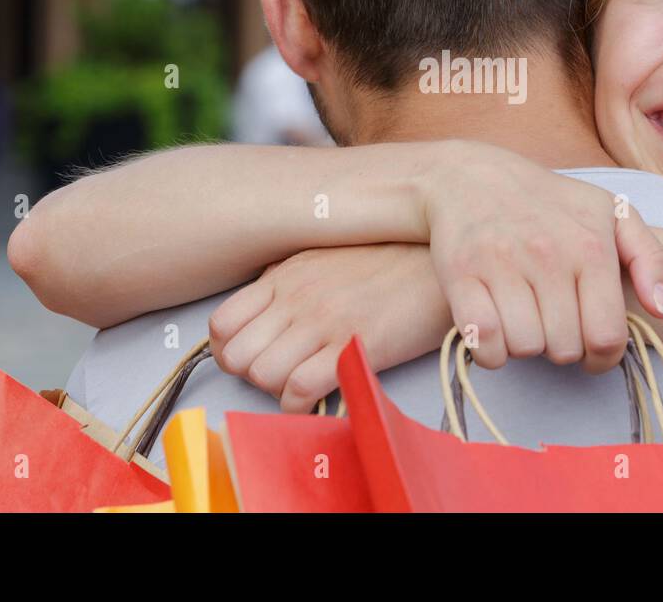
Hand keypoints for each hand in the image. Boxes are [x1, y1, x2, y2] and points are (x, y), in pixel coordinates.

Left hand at [209, 243, 450, 411]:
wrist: (440, 262)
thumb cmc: (389, 261)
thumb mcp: (327, 257)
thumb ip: (291, 281)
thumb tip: (265, 309)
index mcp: (285, 276)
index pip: (222, 324)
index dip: (229, 351)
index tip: (253, 358)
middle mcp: (295, 298)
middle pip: (236, 356)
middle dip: (252, 375)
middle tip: (280, 375)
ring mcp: (322, 321)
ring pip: (262, 375)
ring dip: (278, 390)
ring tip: (304, 384)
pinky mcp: (352, 346)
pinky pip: (299, 389)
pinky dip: (300, 404)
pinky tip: (319, 397)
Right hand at [422, 141, 662, 373]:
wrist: (473, 177)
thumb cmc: (550, 203)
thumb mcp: (612, 214)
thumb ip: (652, 259)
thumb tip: (662, 311)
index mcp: (590, 247)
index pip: (606, 337)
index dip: (602, 358)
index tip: (590, 351)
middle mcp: (548, 254)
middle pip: (565, 349)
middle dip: (561, 346)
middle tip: (551, 320)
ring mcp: (501, 264)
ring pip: (525, 348)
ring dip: (525, 345)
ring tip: (523, 317)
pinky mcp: (460, 274)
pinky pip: (484, 342)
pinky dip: (489, 349)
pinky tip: (494, 326)